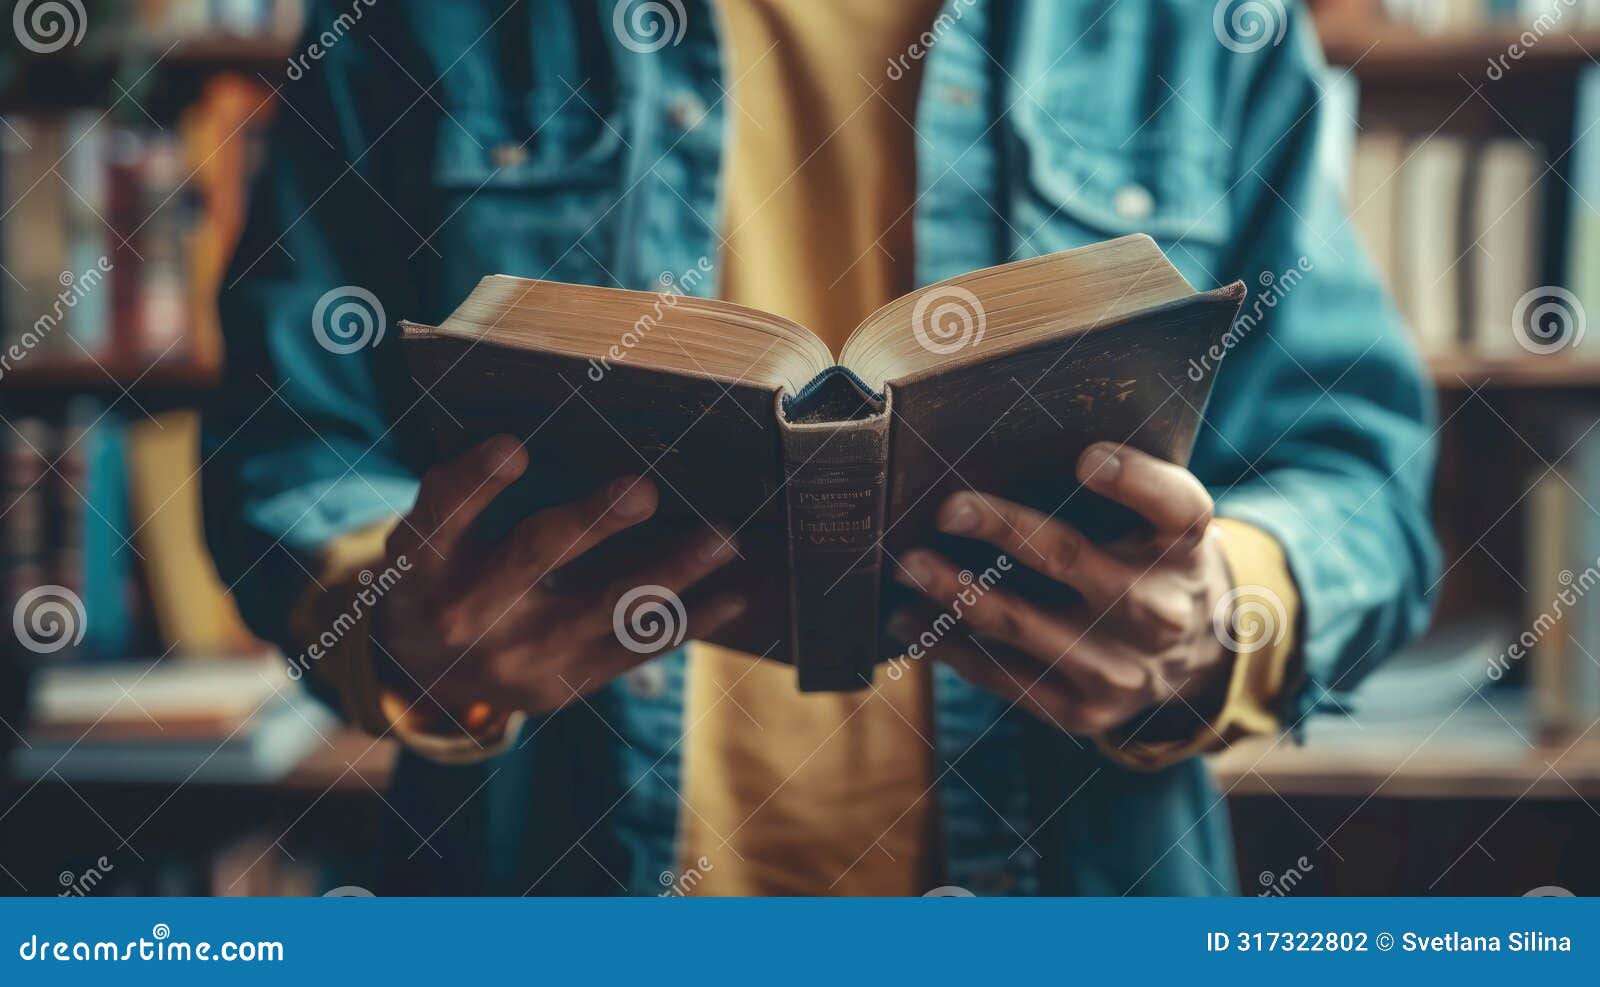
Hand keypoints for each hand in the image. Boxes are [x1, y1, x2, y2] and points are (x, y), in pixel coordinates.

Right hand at [373, 435, 743, 715]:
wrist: (423, 673)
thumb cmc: (439, 573)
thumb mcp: (427, 531)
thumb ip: (463, 492)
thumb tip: (551, 439)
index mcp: (423, 561)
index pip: (444, 512)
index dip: (476, 480)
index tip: (515, 447)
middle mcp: (466, 612)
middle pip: (534, 556)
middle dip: (592, 523)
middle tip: (643, 491)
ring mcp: (519, 655)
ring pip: (604, 608)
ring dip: (671, 572)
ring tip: (722, 538)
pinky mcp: (561, 684)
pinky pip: (633, 651)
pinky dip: (686, 623)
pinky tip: (731, 596)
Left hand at [890, 443, 1234, 737]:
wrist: (1195, 658)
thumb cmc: (1152, 562)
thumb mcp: (1162, 522)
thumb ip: (1119, 489)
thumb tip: (1002, 456)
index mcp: (1184, 546)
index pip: (1174, 507)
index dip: (1134, 480)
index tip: (1086, 459)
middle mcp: (1158, 609)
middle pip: (1070, 557)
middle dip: (1001, 529)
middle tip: (947, 509)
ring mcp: (1120, 668)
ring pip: (1020, 623)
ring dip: (954, 592)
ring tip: (909, 566)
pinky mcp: (1083, 709)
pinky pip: (1002, 677)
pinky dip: (948, 646)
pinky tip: (909, 620)